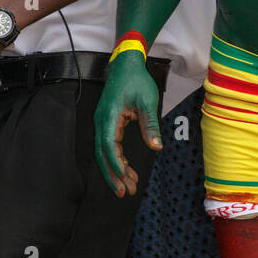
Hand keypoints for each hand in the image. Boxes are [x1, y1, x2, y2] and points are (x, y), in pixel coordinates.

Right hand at [94, 51, 161, 196]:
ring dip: (115, 171)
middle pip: (103, 154)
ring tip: (128, 187)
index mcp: (109, 116)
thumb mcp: (147, 101)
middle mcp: (101, 121)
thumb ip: (150, 124)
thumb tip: (156, 146)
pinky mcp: (108, 124)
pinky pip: (110, 146)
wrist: (125, 65)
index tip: (124, 176)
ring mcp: (103, 123)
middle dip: (113, 175)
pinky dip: (118, 160)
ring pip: (105, 153)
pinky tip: (127, 171)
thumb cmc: (136, 80)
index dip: (115, 162)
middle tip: (125, 192)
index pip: (109, 144)